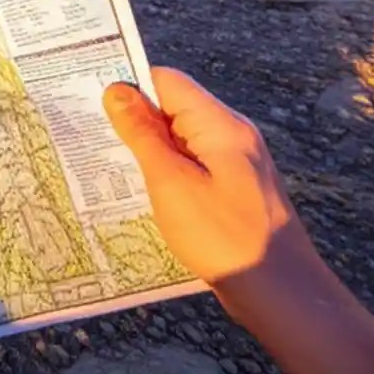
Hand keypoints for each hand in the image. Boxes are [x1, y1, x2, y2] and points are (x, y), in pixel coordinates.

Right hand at [101, 68, 320, 294]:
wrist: (281, 291)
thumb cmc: (223, 236)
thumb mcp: (171, 182)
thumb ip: (142, 134)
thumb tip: (116, 91)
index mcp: (220, 124)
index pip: (168, 82)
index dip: (130, 87)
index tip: (92, 104)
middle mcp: (233, 134)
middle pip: (175, 108)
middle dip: (135, 119)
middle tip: (93, 138)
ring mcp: (238, 162)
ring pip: (183, 138)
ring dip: (150, 148)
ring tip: (113, 167)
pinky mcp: (237, 188)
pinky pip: (195, 164)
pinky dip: (169, 170)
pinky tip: (148, 193)